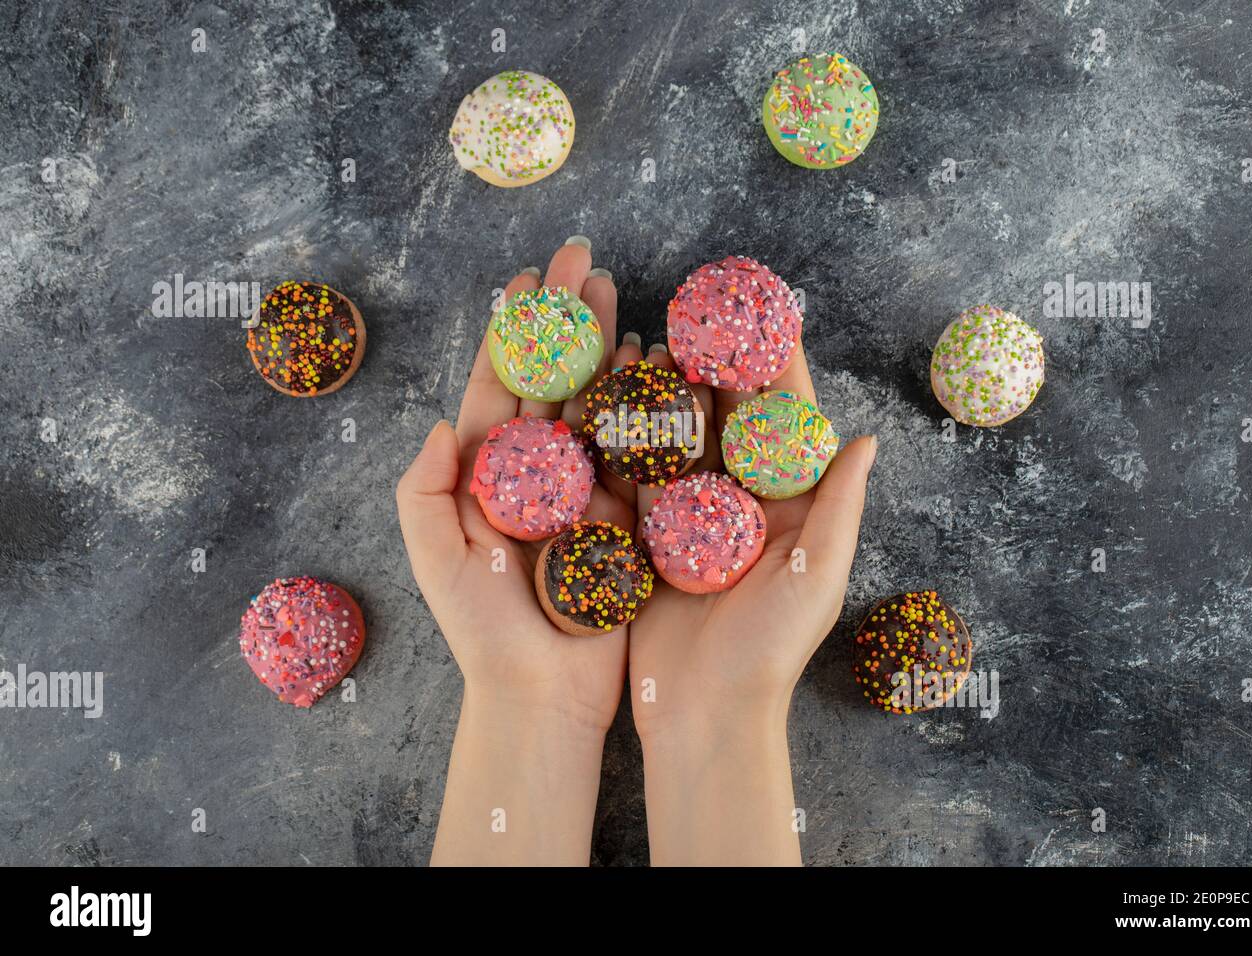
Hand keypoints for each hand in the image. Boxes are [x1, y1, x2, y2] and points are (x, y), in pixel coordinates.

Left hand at [397, 239, 632, 863]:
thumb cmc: (483, 633)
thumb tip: (439, 424)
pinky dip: (643, 404)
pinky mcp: (623, 516)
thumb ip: (426, 491)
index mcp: (487, 475)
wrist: (543, 695)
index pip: (500, 386)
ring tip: (617, 293)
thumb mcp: (436, 561)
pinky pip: (634, 449)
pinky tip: (654, 363)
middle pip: (551, 380)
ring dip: (605, 347)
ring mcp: (582, 490)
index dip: (512, 330)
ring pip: (595, 403)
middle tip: (582, 261)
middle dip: (564, 319)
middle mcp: (535, 473)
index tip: (527, 277)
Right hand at [624, 339, 877, 864]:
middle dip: (718, 366)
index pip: (788, 423)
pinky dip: (632, 437)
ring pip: (683, 439)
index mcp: (792, 507)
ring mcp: (693, 518)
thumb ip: (838, 506)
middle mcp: (743, 505)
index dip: (779, 368)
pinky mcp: (649, 536)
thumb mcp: (817, 574)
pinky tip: (618, 395)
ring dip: (671, 392)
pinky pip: (641, 475)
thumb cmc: (772, 648)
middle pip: (732, 421)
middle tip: (701, 311)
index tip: (766, 313)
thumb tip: (866, 439)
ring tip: (657, 339)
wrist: (704, 710)